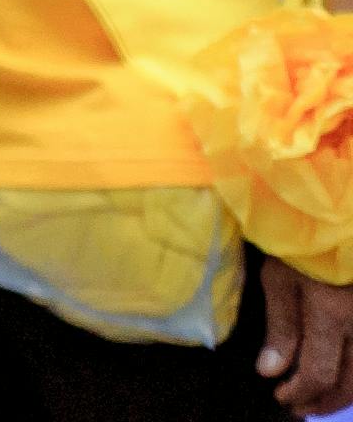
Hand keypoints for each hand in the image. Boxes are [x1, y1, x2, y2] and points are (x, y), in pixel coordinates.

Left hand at [261, 255, 352, 410]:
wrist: (336, 214)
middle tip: (302, 408)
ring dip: (345, 393)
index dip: (299, 392)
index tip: (280, 396)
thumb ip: (280, 327)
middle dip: (324, 401)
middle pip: (350, 383)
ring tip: (320, 399)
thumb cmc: (303, 240)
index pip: (319, 373)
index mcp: (332, 314)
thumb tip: (272, 372)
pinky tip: (342, 374)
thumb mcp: (281, 277)